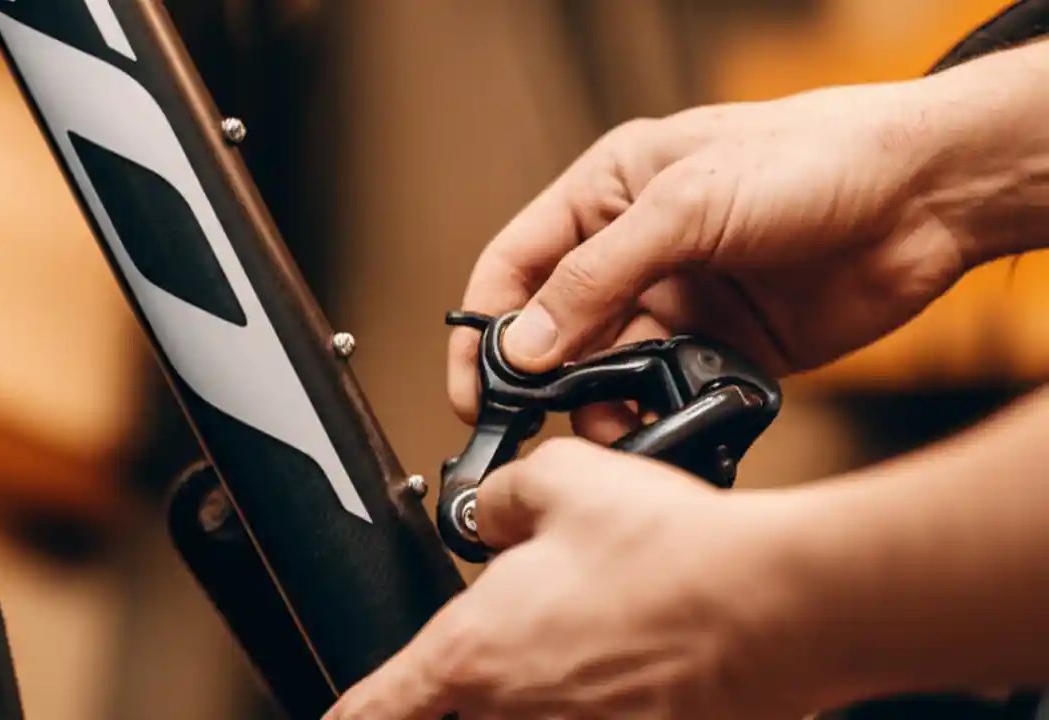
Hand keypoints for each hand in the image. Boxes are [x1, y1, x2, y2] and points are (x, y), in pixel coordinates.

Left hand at [324, 439, 809, 719]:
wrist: (769, 608)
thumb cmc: (668, 555)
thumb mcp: (559, 483)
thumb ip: (501, 500)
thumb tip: (492, 514)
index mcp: (472, 654)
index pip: (377, 706)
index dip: (350, 712)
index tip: (341, 715)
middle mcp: (514, 716)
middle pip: (455, 718)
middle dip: (455, 694)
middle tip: (490, 658)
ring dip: (531, 697)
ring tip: (582, 646)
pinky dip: (596, 701)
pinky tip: (627, 666)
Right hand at [448, 55, 1044, 438]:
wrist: (928, 195)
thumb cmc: (811, 160)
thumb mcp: (684, 204)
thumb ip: (596, 277)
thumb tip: (526, 347)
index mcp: (608, 195)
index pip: (516, 264)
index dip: (485, 324)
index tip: (471, 386)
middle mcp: (636, 251)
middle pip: (556, 327)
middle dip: (539, 378)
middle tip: (529, 423)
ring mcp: (679, 302)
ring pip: (609, 370)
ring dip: (599, 403)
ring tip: (611, 422)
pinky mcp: (724, 347)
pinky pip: (668, 392)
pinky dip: (656, 413)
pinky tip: (664, 418)